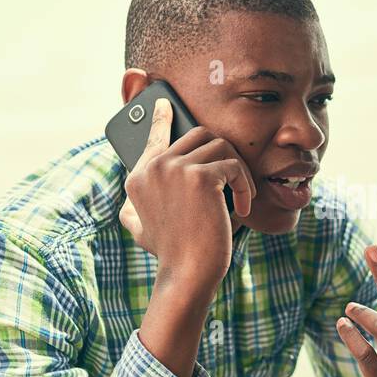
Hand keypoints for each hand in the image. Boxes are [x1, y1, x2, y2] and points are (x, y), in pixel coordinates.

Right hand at [119, 97, 257, 294]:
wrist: (187, 273)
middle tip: (233, 180)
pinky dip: (245, 187)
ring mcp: (175, 169)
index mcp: (138, 177)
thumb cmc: (172, 254)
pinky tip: (243, 209)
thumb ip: (137, 204)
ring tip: (241, 198)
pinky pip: (233, 166)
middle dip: (222, 156)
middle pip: (198, 136)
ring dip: (237, 172)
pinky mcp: (200, 176)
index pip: (153, 136)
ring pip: (220, 147)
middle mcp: (152, 167)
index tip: (165, 103)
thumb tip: (131, 193)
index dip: (161, 117)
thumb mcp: (141, 226)